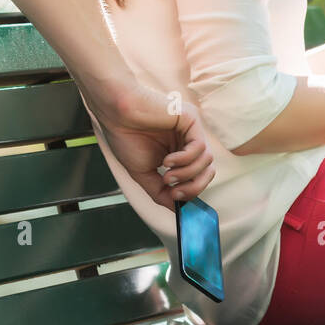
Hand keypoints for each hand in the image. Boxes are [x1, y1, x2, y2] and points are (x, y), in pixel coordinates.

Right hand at [80, 79, 215, 208]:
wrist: (116, 114)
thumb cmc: (125, 137)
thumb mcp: (142, 173)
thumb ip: (160, 192)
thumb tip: (176, 210)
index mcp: (178, 151)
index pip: (198, 175)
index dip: (191, 191)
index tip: (174, 198)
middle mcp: (188, 140)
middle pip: (208, 171)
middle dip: (194, 187)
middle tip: (174, 190)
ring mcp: (191, 129)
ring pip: (207, 161)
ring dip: (186, 174)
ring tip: (166, 173)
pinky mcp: (191, 119)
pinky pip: (200, 148)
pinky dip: (184, 160)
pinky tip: (167, 160)